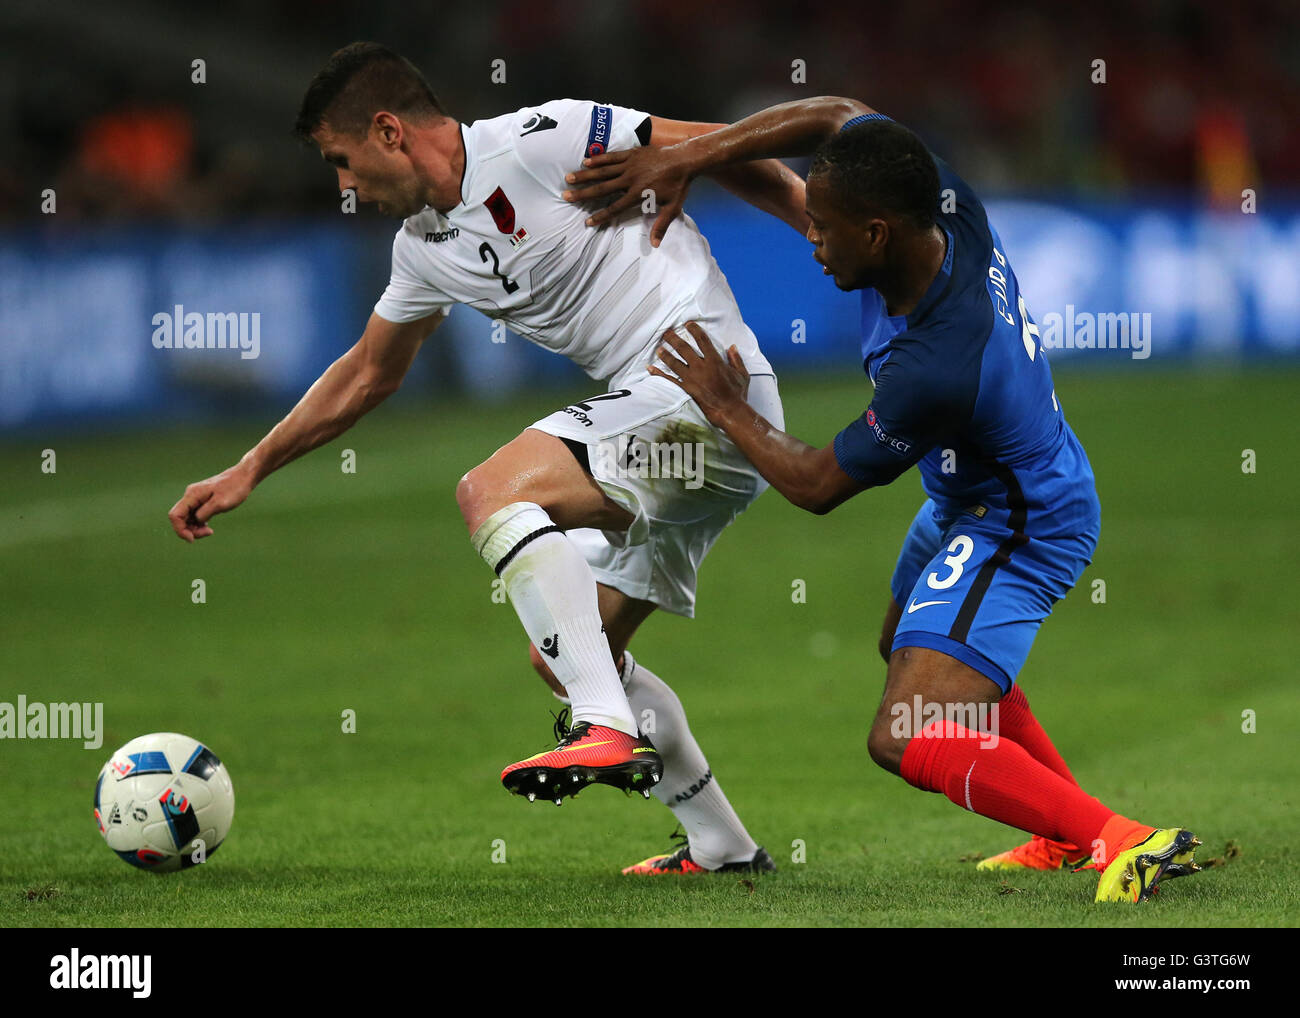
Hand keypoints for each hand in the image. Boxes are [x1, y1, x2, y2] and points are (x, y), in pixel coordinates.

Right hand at [168, 461, 255, 541]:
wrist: (243, 478)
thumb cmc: (234, 488)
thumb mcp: (220, 503)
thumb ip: (204, 513)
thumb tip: (196, 521)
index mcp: (192, 495)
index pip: (175, 515)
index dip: (180, 529)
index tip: (193, 539)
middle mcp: (191, 496)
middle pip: (180, 518)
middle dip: (189, 530)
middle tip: (208, 533)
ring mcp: (196, 499)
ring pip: (187, 518)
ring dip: (194, 528)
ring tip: (209, 531)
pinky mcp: (202, 502)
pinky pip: (194, 516)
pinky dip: (198, 524)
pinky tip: (208, 527)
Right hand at [563, 144, 694, 246]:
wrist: (685, 159)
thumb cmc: (678, 185)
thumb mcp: (672, 208)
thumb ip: (661, 226)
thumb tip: (654, 245)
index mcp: (638, 194)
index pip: (615, 208)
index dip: (600, 216)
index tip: (587, 221)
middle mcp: (630, 179)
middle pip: (602, 189)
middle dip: (583, 193)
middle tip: (566, 196)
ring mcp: (629, 165)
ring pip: (603, 171)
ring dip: (585, 175)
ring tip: (569, 178)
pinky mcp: (631, 154)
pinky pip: (612, 157)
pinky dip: (599, 160)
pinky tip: (586, 162)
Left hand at [649, 321, 749, 424]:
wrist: (730, 411)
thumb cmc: (737, 394)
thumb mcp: (742, 374)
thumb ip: (736, 360)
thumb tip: (732, 347)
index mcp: (715, 361)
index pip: (703, 340)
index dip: (695, 330)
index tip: (688, 324)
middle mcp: (701, 367)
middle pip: (684, 349)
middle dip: (674, 339)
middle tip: (666, 332)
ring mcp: (692, 378)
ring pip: (674, 363)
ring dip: (665, 354)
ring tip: (658, 348)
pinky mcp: (687, 389)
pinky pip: (670, 380)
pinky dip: (659, 374)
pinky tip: (650, 369)